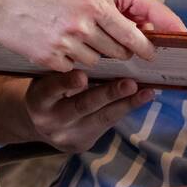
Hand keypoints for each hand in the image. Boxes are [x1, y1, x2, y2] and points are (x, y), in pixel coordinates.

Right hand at [0, 0, 155, 70]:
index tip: (151, 54)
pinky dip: (68, 62)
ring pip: (93, 61)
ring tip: (78, 42)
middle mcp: (82, 26)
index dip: (143, 46)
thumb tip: (123, 27)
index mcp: (92, 5)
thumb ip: (99, 7)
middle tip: (116, 50)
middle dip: (118, 52)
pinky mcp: (47, 58)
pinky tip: (59, 48)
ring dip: (91, 56)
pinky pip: (70, 68)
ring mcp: (64, 44)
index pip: (128, 32)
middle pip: (114, 51)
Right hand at [23, 71, 155, 153]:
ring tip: (146, 93)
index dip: (66, 84)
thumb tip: (100, 43)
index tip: (82, 76)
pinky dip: (127, 108)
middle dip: (108, 95)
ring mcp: (68, 134)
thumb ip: (66, 66)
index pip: (51, 90)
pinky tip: (144, 98)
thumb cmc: (48, 90)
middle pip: (82, 106)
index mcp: (39, 99)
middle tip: (129, 84)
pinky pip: (108, 124)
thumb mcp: (47, 78)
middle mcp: (51, 120)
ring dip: (127, 104)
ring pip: (101, 118)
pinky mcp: (83, 143)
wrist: (41, 123)